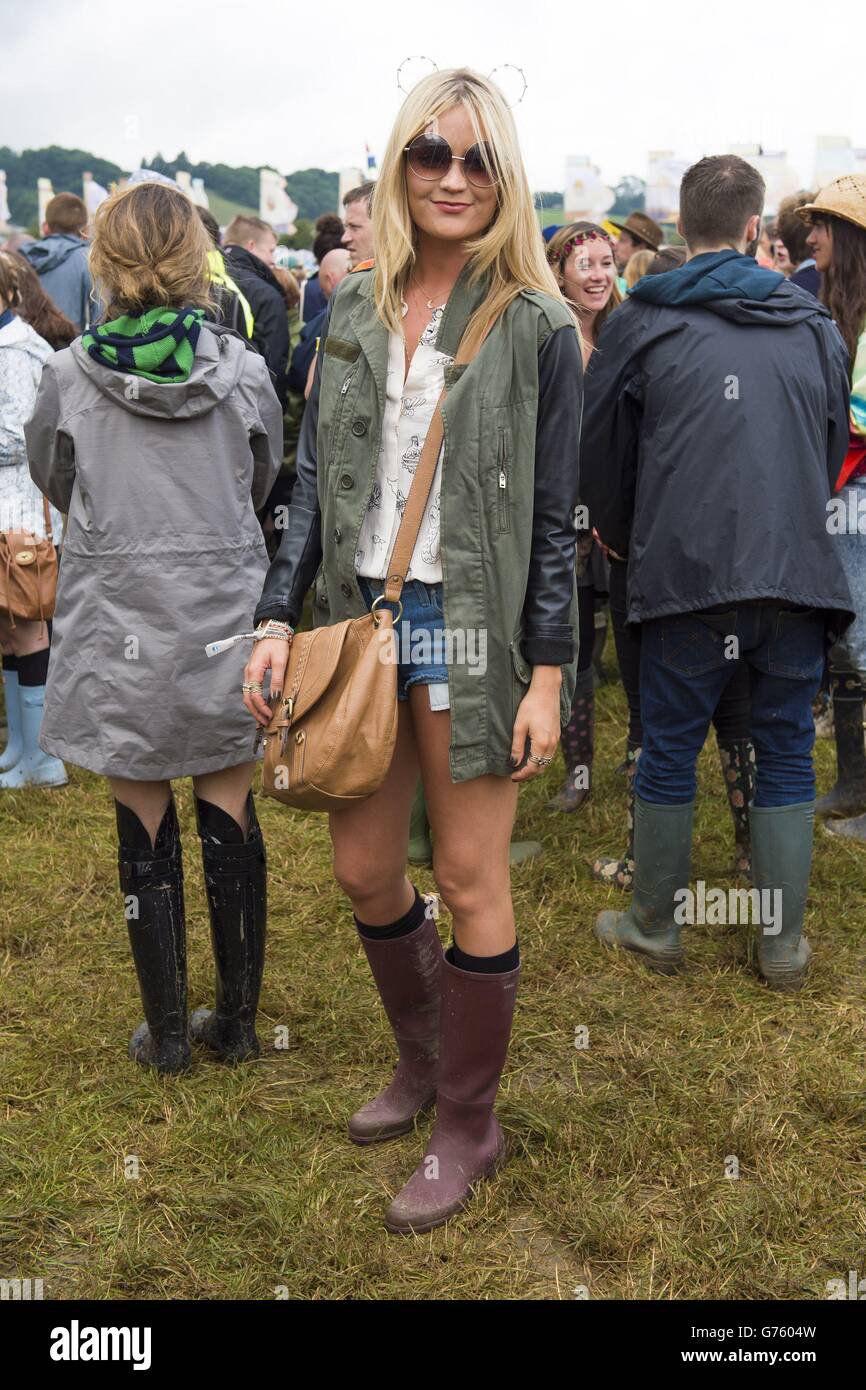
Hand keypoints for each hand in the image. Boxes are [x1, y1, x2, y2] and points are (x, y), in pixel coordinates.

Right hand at [243, 637, 290, 724]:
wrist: (272, 630)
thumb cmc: (276, 643)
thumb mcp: (280, 661)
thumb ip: (277, 679)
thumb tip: (276, 696)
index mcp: (253, 671)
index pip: (254, 695)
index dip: (261, 708)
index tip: (270, 715)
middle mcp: (248, 673)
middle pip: (247, 698)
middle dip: (255, 712)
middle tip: (265, 722)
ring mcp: (249, 673)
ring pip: (247, 695)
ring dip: (254, 708)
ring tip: (263, 717)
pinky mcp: (253, 672)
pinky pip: (251, 690)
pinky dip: (255, 701)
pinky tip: (262, 706)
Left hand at [510, 666, 560, 782]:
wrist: (546, 691)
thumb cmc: (531, 706)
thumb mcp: (519, 726)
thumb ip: (517, 747)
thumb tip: (514, 763)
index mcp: (542, 743)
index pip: (532, 767)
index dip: (522, 775)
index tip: (512, 776)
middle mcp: (552, 744)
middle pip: (541, 767)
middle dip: (528, 774)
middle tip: (516, 775)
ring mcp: (556, 739)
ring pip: (547, 761)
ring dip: (535, 767)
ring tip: (522, 768)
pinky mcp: (557, 735)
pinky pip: (550, 754)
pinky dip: (541, 760)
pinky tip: (532, 757)